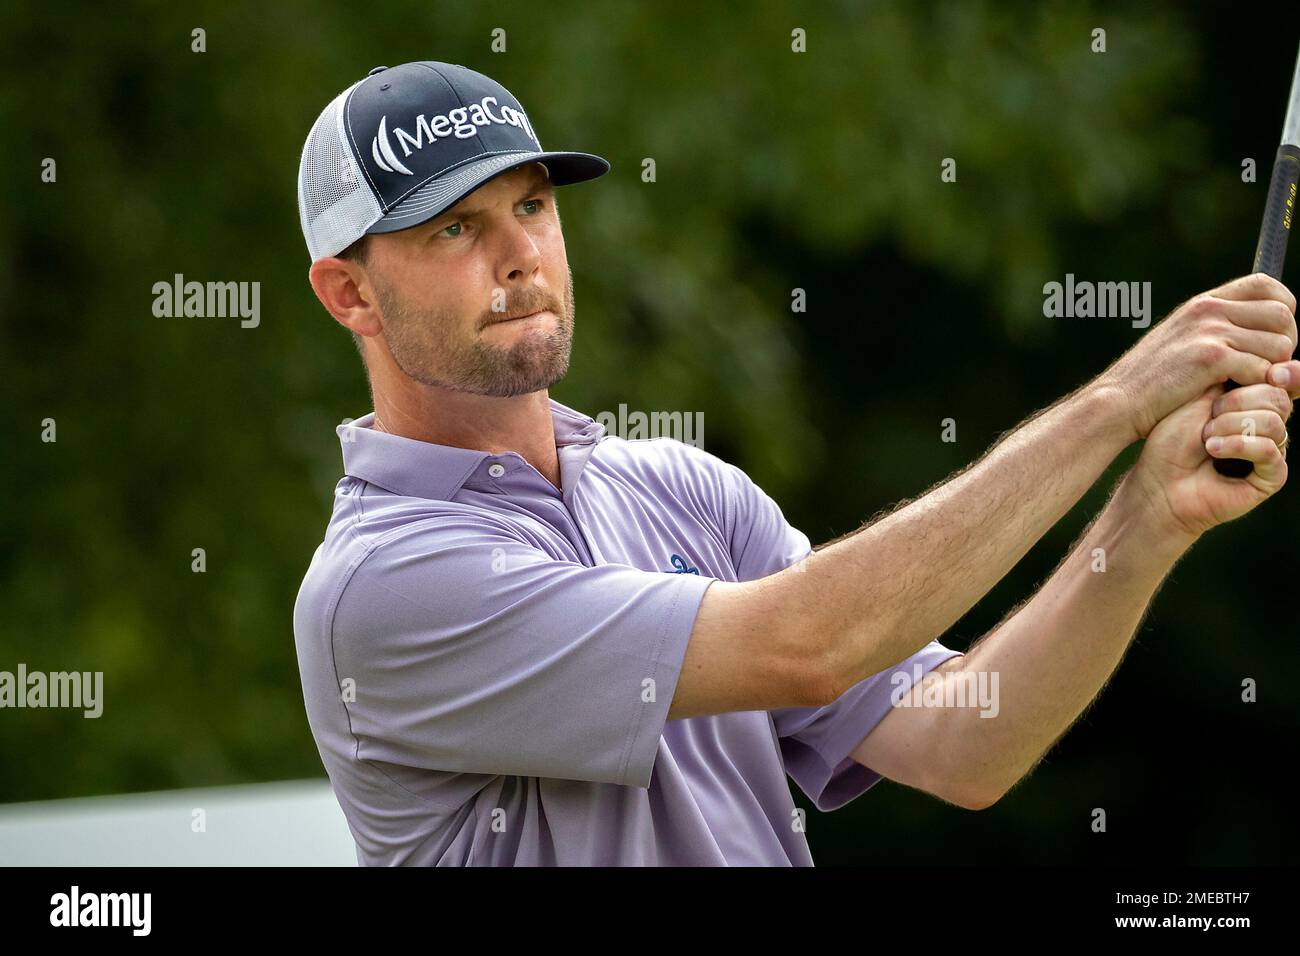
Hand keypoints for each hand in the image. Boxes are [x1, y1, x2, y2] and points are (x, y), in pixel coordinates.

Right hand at [1098, 274, 1295, 441]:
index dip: (1284, 308)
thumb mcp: (1182, 341)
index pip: (1267, 285)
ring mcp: (1209, 332)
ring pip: (1279, 345)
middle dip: (1285, 344)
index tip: (1274, 335)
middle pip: (1283, 315)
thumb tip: (1264, 333)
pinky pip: (1261, 369)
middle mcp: (1209, 309)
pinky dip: (1254, 387)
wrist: (1119, 400)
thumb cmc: (1151, 381)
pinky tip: (1234, 395)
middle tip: (1266, 368)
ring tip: (1248, 384)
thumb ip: (1217, 330)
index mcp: (1204, 302)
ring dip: (1272, 370)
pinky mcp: (1211, 358)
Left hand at [1125, 364, 1294, 539]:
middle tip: (1208, 415)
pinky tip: (1213, 449)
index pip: (1276, 378)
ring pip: (1275, 422)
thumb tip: (1266, 355)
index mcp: (1251, 402)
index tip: (1245, 364)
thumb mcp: (1199, 397)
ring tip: (1205, 438)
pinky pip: (1271, 450)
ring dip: (1233, 426)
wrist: (1158, 481)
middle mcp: (1265, 425)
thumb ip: (1233, 374)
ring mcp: (1271, 450)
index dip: (1268, 371)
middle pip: (1278, 397)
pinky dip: (1240, 446)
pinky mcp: (1271, 477)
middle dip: (1239, 402)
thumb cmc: (1171, 439)